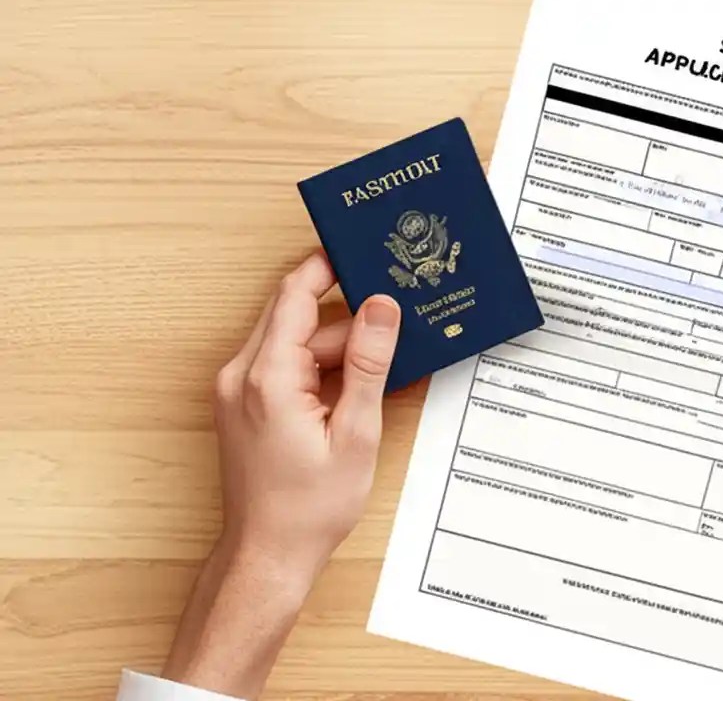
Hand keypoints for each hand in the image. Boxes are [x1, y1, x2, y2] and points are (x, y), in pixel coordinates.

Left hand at [162, 253, 400, 697]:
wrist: (269, 554)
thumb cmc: (309, 507)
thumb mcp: (356, 432)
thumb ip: (370, 363)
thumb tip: (383, 307)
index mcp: (266, 376)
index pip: (294, 294)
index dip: (328, 266)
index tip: (361, 248)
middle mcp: (243, 375)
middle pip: (301, 318)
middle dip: (352, 318)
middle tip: (400, 313)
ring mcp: (241, 390)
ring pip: (299, 344)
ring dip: (343, 350)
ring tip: (391, 362)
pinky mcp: (248, 405)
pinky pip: (290, 367)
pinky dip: (326, 370)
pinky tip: (362, 386)